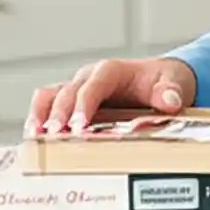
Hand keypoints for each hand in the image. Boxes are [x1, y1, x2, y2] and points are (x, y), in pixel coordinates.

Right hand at [25, 57, 197, 135]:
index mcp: (112, 71)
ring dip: (40, 114)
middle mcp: (90, 78)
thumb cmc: (164, 81)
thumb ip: (170, 92)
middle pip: (67, 92)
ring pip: (50, 95)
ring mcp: (79, 90)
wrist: (163, 80)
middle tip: (55, 135)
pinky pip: (49, 106)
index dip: (83, 104)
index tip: (78, 125)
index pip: (93, 86)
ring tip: (35, 136)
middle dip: (59, 114)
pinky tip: (35, 138)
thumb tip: (169, 102)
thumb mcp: (173, 83)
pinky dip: (39, 118)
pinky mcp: (73, 103)